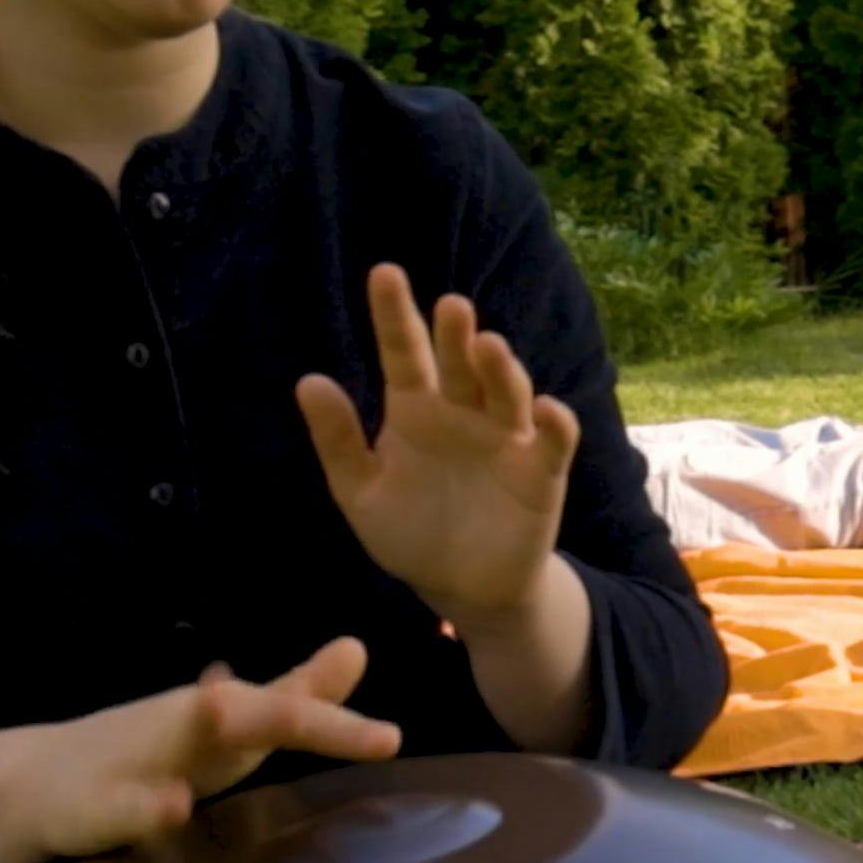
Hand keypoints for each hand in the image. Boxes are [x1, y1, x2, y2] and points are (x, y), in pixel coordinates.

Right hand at [21, 640, 398, 859]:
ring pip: (182, 742)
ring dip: (218, 729)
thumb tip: (358, 648)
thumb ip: (294, 693)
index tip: (392, 739)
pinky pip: (126, 803)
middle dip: (307, 716)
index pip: (288, 710)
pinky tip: (175, 806)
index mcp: (224, 713)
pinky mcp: (100, 801)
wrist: (45, 779)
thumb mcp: (233, 725)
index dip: (339, 724)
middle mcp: (189, 724)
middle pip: (251, 713)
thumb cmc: (157, 750)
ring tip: (256, 716)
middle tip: (378, 738)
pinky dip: (151, 805)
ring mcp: (142, 759)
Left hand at [296, 264, 579, 628]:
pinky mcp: (540, 472)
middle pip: (459, 363)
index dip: (394, 315)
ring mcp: (504, 438)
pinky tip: (546, 411)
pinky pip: (552, 441)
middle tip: (450, 307)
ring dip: (500, 369)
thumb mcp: (360, 493)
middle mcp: (461, 412)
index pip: (403, 352)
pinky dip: (554, 424)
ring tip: (488, 347)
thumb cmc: (409, 532)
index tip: (384, 274)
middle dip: (455, 334)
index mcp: (414, 409)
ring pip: (505, 392)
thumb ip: (338, 441)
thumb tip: (307, 381)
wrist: (461, 588)